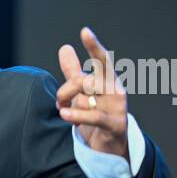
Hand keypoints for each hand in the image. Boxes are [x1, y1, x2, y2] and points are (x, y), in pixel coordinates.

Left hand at [56, 26, 128, 159]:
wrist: (108, 146)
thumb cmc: (95, 114)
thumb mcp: (82, 92)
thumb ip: (74, 71)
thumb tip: (65, 48)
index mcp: (108, 79)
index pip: (101, 59)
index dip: (93, 46)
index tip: (84, 31)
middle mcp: (116, 90)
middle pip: (85, 80)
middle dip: (65, 90)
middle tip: (58, 102)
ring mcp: (118, 107)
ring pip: (86, 97)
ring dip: (69, 106)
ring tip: (65, 114)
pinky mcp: (116, 124)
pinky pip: (94, 115)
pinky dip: (76, 114)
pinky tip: (64, 114)